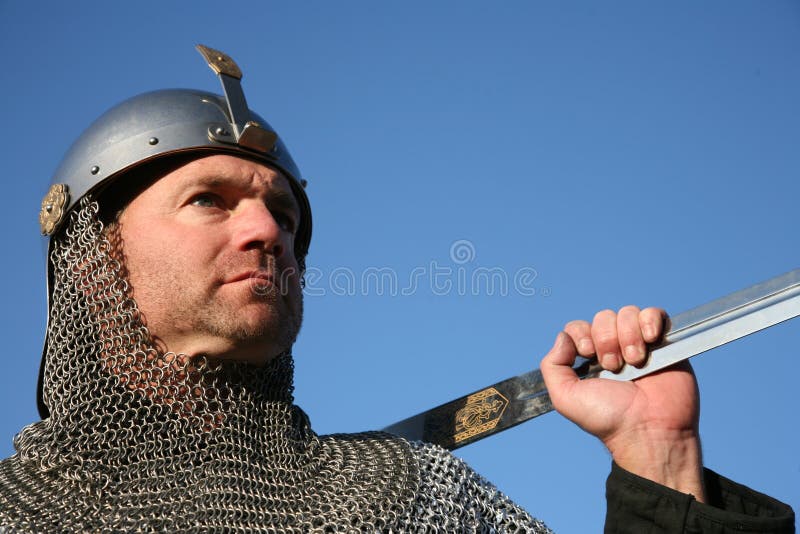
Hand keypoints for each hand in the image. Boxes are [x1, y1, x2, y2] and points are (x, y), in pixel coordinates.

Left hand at [540, 306, 705, 500]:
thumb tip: (563, 337)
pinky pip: (655, 313)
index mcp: (590, 358)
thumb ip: (552, 366)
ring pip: (628, 313)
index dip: (581, 335)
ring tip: (634, 361)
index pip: (578, 327)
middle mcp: (614, 348)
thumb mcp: (565, 398)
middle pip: (603, 317)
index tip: (588, 355)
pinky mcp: (666, 344)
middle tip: (614, 366)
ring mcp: (640, 344)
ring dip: (628, 334)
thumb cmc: (608, 419)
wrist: (648, 430)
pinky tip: (650, 340)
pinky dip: (650, 320)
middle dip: (606, 339)